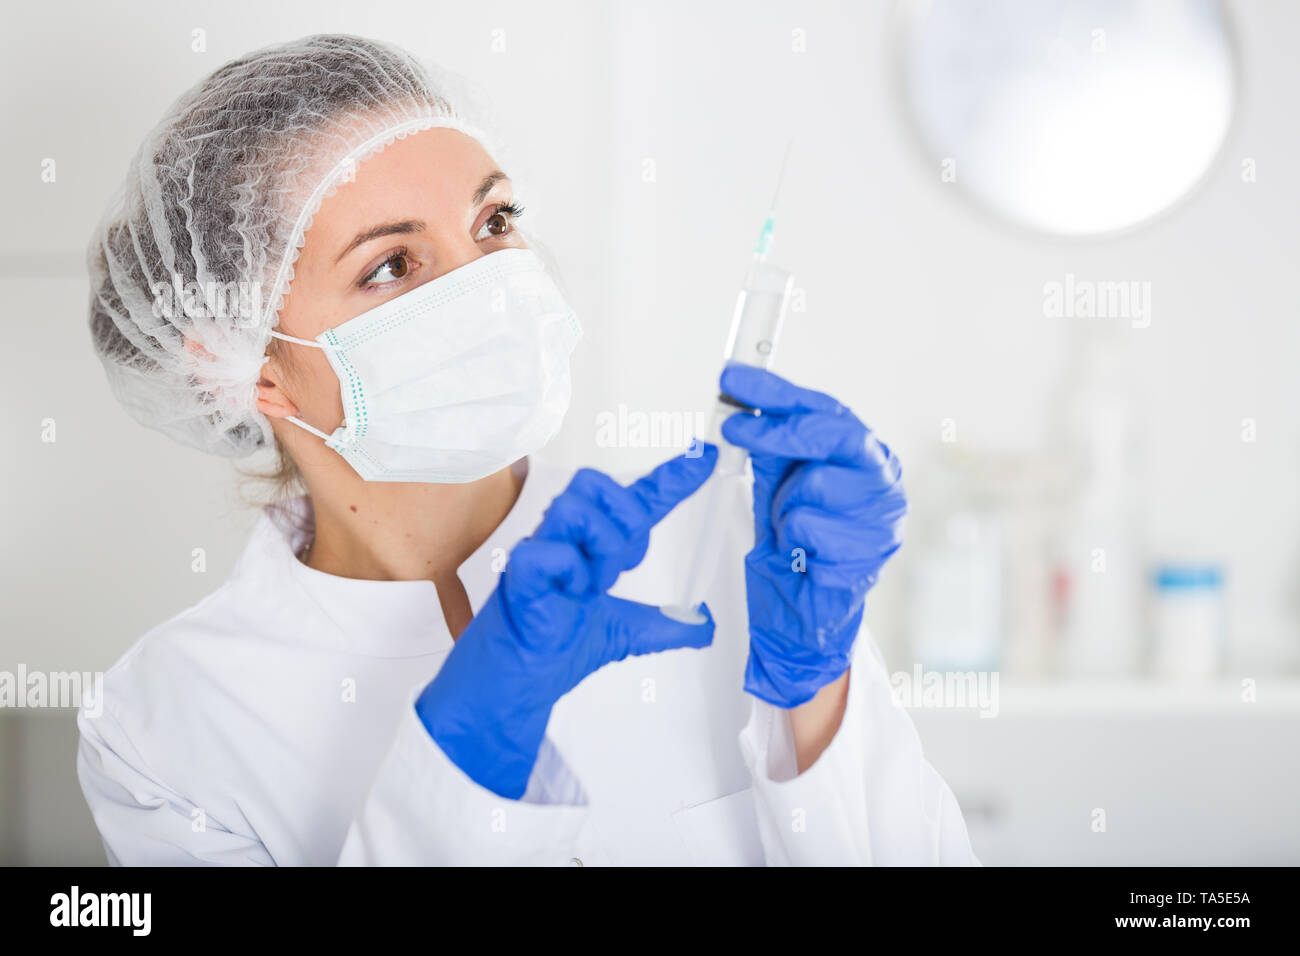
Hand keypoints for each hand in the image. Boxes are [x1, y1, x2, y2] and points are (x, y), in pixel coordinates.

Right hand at [416, 447, 718, 798]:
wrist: (519, 686)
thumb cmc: (553, 648)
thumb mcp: (627, 633)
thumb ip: (666, 625)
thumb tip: (702, 625)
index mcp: (589, 543)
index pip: (636, 498)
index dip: (674, 476)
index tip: (706, 457)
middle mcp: (562, 536)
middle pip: (597, 484)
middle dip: (626, 522)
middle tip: (621, 568)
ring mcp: (538, 551)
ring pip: (575, 508)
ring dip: (600, 551)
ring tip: (590, 587)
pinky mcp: (519, 574)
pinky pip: (551, 552)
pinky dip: (572, 574)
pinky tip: (568, 597)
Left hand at [720, 365, 905, 708]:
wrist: (799, 612)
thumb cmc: (794, 542)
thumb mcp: (776, 480)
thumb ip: (771, 442)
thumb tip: (743, 398)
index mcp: (866, 456)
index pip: (826, 409)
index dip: (778, 391)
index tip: (733, 378)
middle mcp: (884, 483)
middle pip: (832, 435)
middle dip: (776, 431)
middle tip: (734, 429)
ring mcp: (882, 522)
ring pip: (813, 484)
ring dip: (782, 506)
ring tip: (788, 528)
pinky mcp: (867, 561)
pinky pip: (807, 529)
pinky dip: (790, 542)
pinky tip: (801, 556)